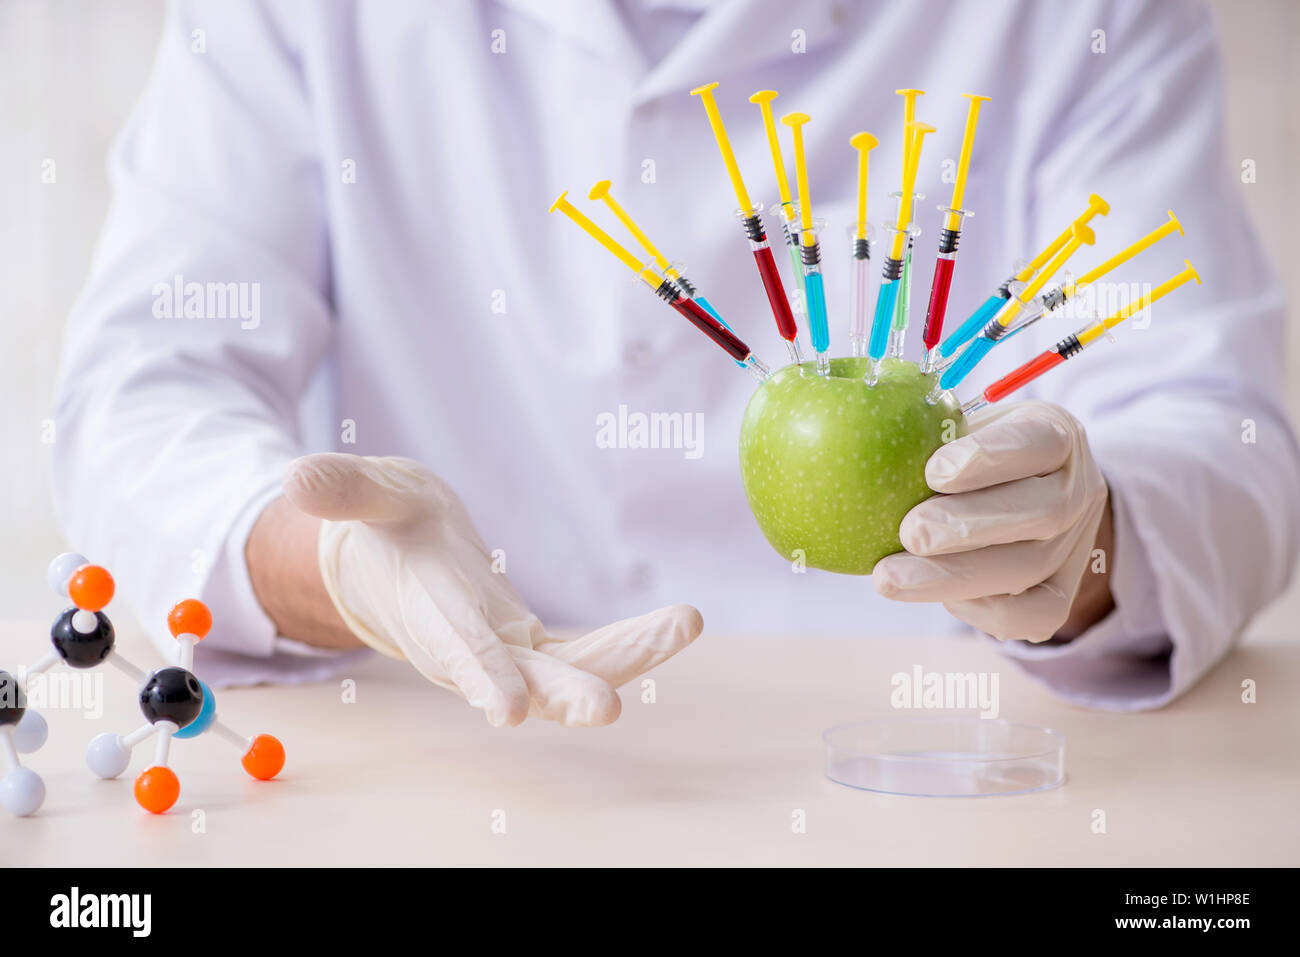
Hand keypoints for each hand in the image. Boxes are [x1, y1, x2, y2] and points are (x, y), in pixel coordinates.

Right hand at [283, 453, 702, 726]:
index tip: (510, 710)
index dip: (482, 676)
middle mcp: (471, 648)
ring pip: (569, 670)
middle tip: (606, 710)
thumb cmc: (379, 523)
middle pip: (522, 679)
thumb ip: (342, 489)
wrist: (391, 562)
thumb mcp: (364, 493)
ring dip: (625, 659)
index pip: (455, 650)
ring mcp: (508, 652)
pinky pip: (587, 653)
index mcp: (428, 611)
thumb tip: (297, 476)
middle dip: (562, 695)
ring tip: (681, 623)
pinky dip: (632, 643)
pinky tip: (679, 621)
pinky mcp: (534, 645)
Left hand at [872, 401, 1111, 641]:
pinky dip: (983, 611)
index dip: (988, 457)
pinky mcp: (1064, 590)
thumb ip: (926, 429)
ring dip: (953, 577)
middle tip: (909, 533)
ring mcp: (1075, 544)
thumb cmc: (971, 454)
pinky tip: (939, 599)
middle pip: (1041, 512)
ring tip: (890, 577)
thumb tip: (858, 434)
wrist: (1024, 497)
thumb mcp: (960, 425)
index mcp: (1054, 434)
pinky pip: (1036, 615)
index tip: (934, 472)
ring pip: (1029, 568)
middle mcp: (1077, 488)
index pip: (1037, 441)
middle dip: (969, 527)